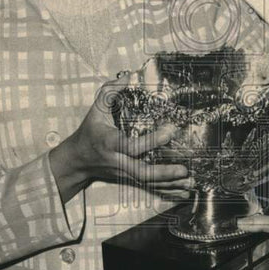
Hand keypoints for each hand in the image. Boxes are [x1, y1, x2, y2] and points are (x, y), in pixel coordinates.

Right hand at [49, 76, 190, 202]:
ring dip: (170, 184)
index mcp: (109, 143)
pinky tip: (183, 193)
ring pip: (148, 183)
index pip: (131, 145)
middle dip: (164, 172)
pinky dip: (167, 191)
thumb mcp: (96, 109)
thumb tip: (129, 76)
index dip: (152, 141)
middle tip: (184, 170)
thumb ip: (110, 92)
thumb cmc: (90, 131)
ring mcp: (123, 173)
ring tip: (190, 184)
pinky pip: (149, 188)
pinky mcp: (128, 180)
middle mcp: (117, 161)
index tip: (170, 130)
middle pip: (141, 171)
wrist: (78, 160)